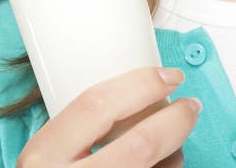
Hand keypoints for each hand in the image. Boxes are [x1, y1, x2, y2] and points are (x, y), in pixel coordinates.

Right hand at [16, 66, 201, 167]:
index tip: (169, 76)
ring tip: (175, 149)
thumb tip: (143, 97)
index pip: (97, 104)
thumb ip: (83, 129)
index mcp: (44, 156)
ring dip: (174, 155)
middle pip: (141, 144)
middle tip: (191, 106)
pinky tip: (164, 167)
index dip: (143, 84)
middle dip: (176, 120)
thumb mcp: (53, 152)